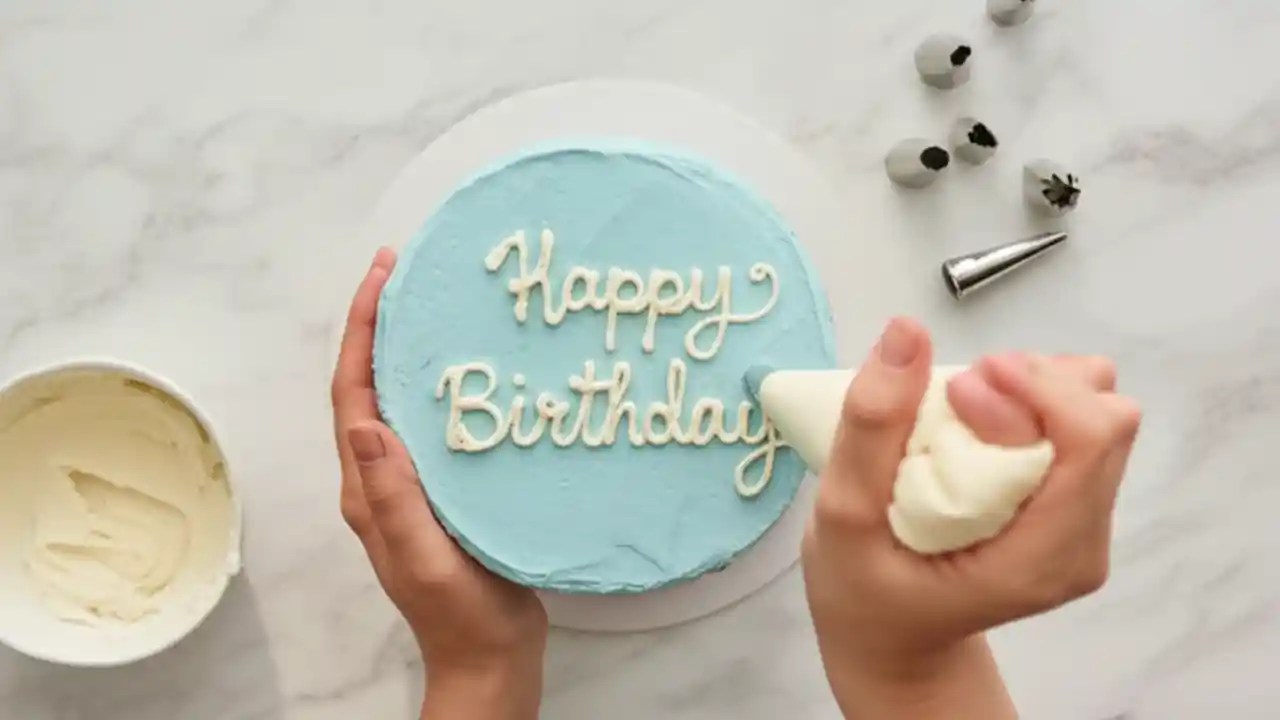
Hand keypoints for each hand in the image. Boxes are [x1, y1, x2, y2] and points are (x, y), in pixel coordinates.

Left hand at [333, 248, 547, 719]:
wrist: (491, 657)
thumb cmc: (462, 614)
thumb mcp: (427, 556)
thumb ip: (395, 496)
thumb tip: (364, 425)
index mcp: (369, 488)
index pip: (353, 393)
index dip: (362, 330)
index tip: (382, 277)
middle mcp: (381, 478)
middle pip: (368, 385)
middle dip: (379, 325)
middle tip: (405, 272)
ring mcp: (411, 484)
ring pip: (400, 399)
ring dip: (408, 349)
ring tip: (435, 304)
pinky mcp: (442, 490)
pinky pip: (432, 422)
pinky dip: (442, 384)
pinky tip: (474, 368)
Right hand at [802, 318, 1141, 718]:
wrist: (890, 638)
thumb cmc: (861, 592)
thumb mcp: (842, 512)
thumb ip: (873, 424)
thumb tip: (907, 330)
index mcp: (1040, 559)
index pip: (1091, 438)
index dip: (1032, 389)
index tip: (957, 385)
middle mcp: (1082, 543)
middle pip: (1103, 416)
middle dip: (1028, 386)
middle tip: (952, 399)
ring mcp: (1085, 524)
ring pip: (1095, 411)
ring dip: (1028, 392)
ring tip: (961, 414)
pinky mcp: (1075, 505)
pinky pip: (1077, 425)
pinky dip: (1028, 405)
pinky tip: (976, 427)